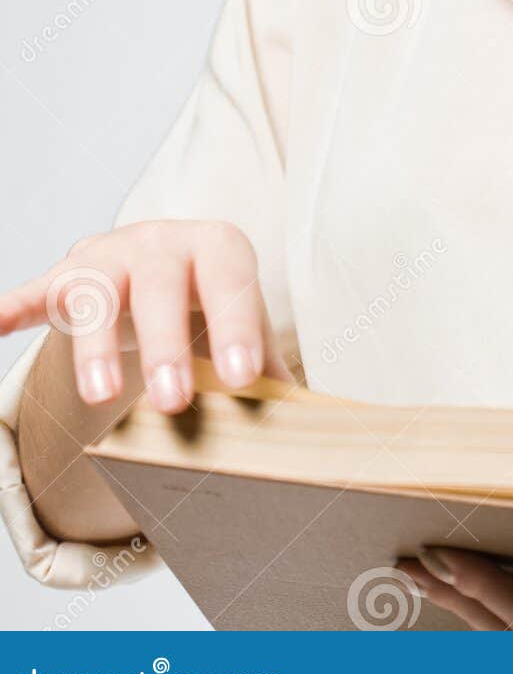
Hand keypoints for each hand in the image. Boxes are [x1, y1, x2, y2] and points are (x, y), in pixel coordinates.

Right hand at [0, 219, 294, 411]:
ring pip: (98, 294)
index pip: (230, 280)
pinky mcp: (65, 277)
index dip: (237, 324)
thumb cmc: (210, 302)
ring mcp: (109, 257)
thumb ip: (273, 369)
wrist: (160, 261)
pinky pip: (36, 291)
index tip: (245, 376)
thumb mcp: (241, 322)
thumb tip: (321, 431)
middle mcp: (162, 242)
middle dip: (165, 344)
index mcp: (218, 248)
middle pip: (162, 288)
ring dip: (96, 344)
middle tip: (173, 403)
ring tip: (100, 396)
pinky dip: (15, 308)